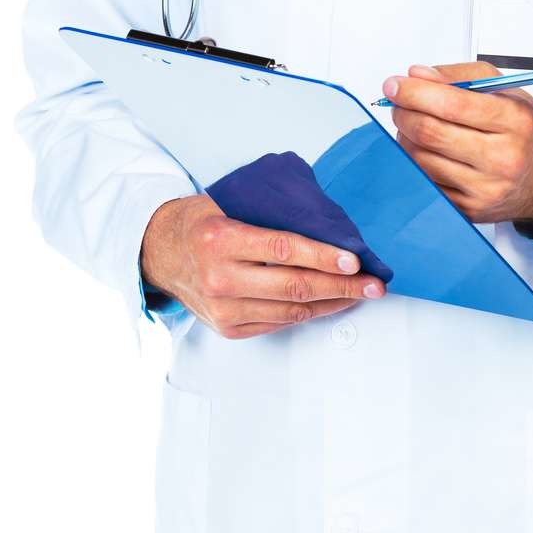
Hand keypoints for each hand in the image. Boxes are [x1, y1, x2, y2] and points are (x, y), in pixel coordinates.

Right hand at [140, 194, 386, 339]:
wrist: (158, 252)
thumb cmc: (199, 222)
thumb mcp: (227, 204)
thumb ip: (269, 215)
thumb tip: (326, 223)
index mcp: (221, 239)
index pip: (283, 249)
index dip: (323, 256)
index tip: (355, 259)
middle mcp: (220, 278)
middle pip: (293, 286)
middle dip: (342, 286)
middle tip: (374, 284)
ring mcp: (223, 308)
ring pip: (290, 311)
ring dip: (332, 303)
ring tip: (361, 295)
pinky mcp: (228, 328)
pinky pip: (278, 323)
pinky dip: (308, 314)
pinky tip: (330, 304)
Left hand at [382, 62, 532, 224]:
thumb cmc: (521, 129)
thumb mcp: (503, 89)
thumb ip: (459, 76)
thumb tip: (417, 75)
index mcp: (514, 121)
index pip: (452, 104)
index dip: (415, 92)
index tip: (395, 85)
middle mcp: (502, 158)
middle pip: (431, 132)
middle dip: (404, 112)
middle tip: (397, 102)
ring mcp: (485, 189)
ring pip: (421, 159)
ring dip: (405, 137)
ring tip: (412, 124)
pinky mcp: (469, 210)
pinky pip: (425, 182)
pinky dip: (414, 162)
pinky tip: (421, 149)